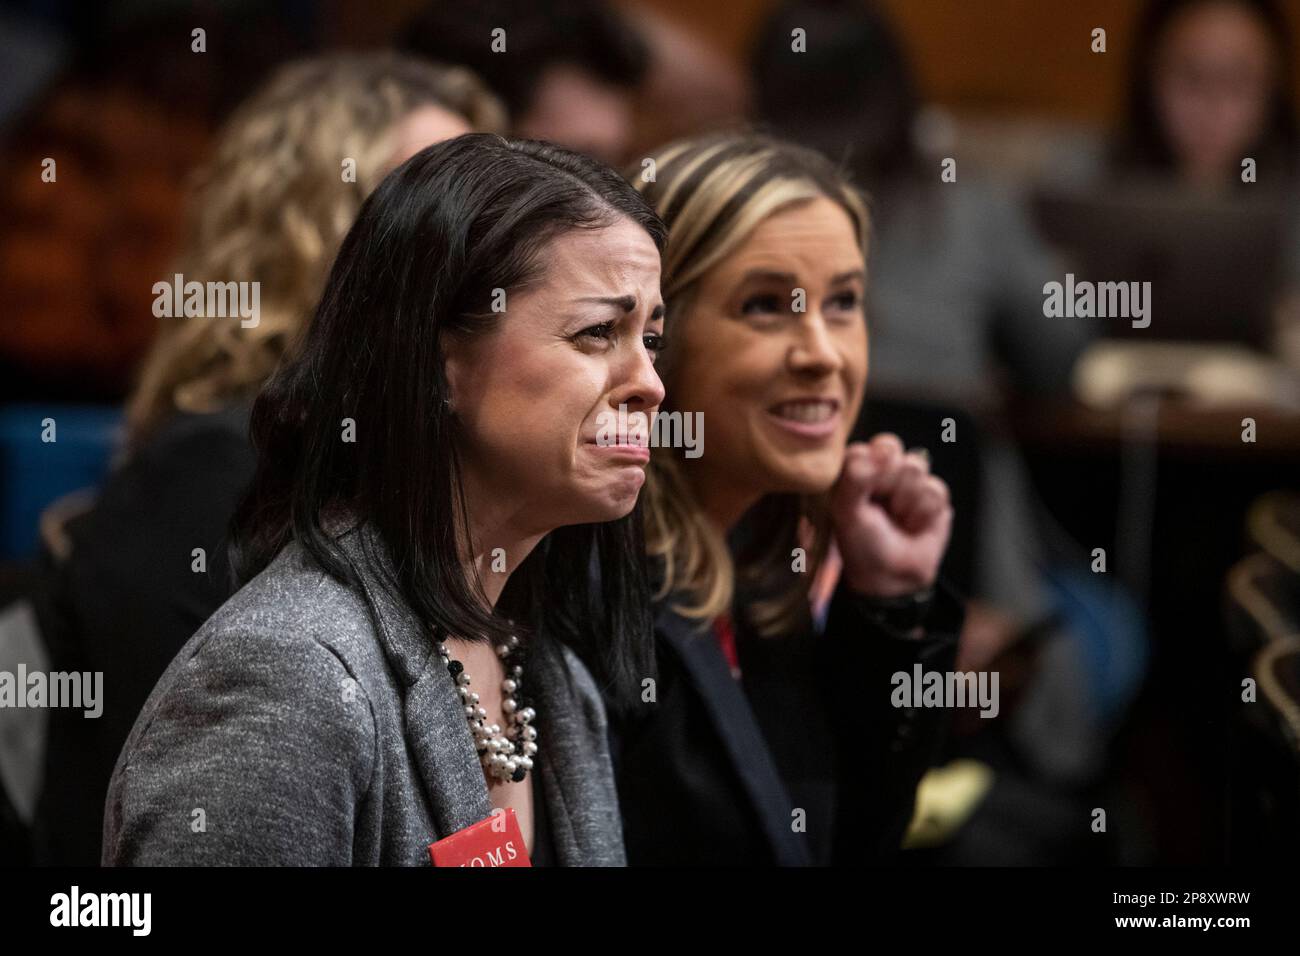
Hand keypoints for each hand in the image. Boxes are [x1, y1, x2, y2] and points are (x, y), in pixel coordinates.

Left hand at [830, 433, 952, 597]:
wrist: (891, 577)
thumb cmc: (861, 543)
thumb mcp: (846, 511)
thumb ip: (854, 477)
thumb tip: (880, 451)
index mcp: (857, 468)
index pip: (864, 442)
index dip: (868, 465)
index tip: (863, 493)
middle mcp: (882, 469)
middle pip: (893, 447)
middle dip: (885, 481)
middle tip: (880, 507)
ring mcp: (909, 481)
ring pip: (916, 466)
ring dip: (904, 500)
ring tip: (897, 518)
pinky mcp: (934, 496)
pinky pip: (936, 488)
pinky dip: (923, 512)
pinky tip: (914, 524)